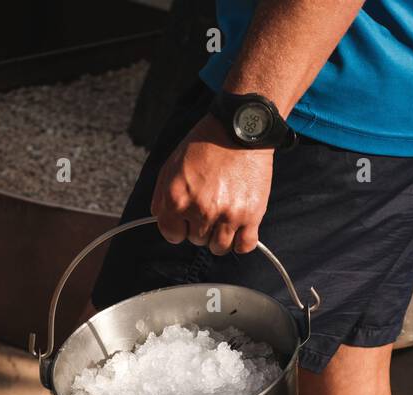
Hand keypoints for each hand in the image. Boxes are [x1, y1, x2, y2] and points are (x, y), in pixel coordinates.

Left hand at [150, 115, 273, 254]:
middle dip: (200, 227)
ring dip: (219, 237)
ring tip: (223, 218)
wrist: (240, 129)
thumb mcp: (170, 167)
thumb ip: (161, 198)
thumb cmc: (204, 146)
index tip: (187, 219)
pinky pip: (245, 245)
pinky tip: (239, 230)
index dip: (179, 227)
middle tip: (209, 207)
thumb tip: (161, 220)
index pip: (172, 235)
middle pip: (196, 240)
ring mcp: (227, 215)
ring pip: (219, 248)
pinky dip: (242, 242)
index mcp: (177, 199)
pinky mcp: (251, 214)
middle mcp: (201, 211)